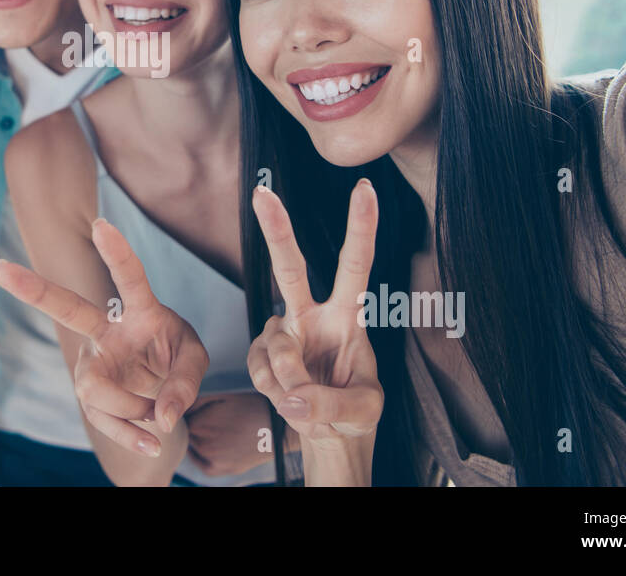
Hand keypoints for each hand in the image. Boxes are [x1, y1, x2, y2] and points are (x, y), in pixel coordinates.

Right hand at [0, 219, 208, 458]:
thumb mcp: (194, 362)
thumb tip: (162, 416)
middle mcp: (107, 331)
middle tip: (1, 269)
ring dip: (134, 408)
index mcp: (140, 311)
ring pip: (95, 388)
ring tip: (158, 414)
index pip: (129, 278)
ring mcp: (93, 364)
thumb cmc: (175, 360)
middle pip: (68, 309)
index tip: (102, 224)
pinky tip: (152, 442)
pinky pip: (104, 420)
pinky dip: (133, 435)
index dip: (116, 253)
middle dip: (34, 289)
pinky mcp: (90, 397)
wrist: (162, 395)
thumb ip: (185, 383)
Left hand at [185, 392, 283, 475]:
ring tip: (216, 430)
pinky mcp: (221, 470)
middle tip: (210, 420)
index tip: (198, 410)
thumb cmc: (251, 408)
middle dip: (194, 426)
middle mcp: (203, 444)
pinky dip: (203, 455)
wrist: (275, 429)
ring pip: (193, 448)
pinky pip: (202, 464)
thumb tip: (181, 410)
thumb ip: (197, 402)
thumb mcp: (223, 396)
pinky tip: (213, 445)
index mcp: (200, 424)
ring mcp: (212, 460)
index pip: (182, 419)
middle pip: (187, 434)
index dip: (189, 413)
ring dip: (198, 439)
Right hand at [247, 179, 382, 485]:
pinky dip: (275, 393)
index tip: (365, 188)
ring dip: (293, 383)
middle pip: (290, 269)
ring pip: (278, 347)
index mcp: (348, 316)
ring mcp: (283, 333)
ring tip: (309, 404)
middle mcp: (312, 315)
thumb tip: (292, 395)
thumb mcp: (362, 413)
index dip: (361, 227)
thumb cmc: (355, 414)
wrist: (329, 436)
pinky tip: (288, 399)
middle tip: (263, 193)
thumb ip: (331, 403)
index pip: (355, 265)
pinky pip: (260, 371)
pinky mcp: (260, 354)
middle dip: (276, 231)